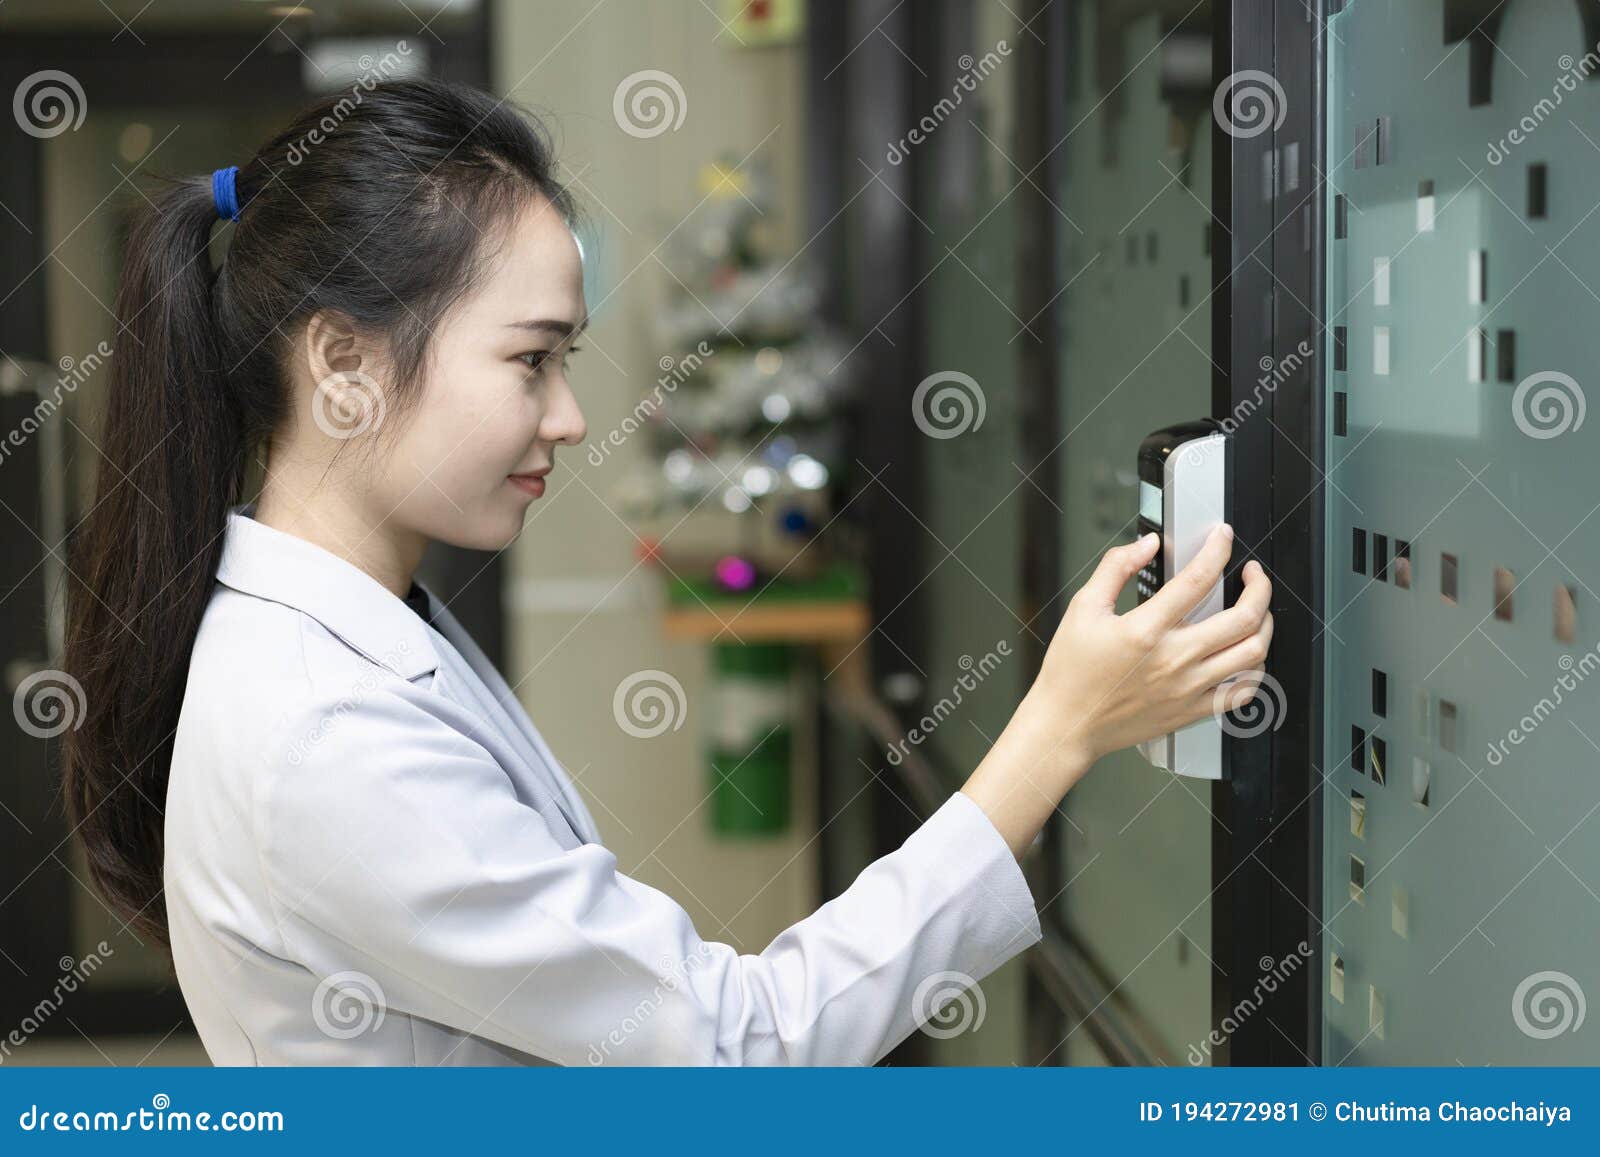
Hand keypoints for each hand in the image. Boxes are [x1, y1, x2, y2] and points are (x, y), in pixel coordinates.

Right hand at [1033, 524, 1271, 766]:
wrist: (1066, 724)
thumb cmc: (1070, 672)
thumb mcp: (1083, 608)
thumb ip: (1116, 568)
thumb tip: (1147, 545)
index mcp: (1146, 630)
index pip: (1198, 579)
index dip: (1218, 550)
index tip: (1223, 538)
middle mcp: (1173, 660)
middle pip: (1243, 617)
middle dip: (1259, 586)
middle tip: (1252, 574)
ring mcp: (1187, 688)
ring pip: (1253, 653)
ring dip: (1264, 625)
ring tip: (1256, 612)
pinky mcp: (1191, 711)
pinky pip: (1243, 692)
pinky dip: (1255, 670)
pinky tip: (1246, 656)